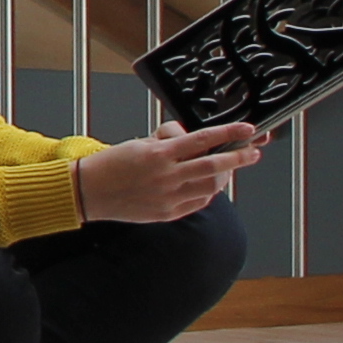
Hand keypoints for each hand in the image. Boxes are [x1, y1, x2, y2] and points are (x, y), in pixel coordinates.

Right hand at [76, 118, 262, 223]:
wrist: (90, 192)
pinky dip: (208, 192)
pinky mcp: (167, 213)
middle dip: (239, 158)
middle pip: (214, 166)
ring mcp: (169, 197)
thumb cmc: (112, 164)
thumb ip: (170, 141)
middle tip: (253, 152)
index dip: (228, 133)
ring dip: (225, 176)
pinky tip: (208, 185)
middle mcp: (167, 176)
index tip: (246, 129)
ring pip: (210, 187)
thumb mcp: (141, 143)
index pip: (203, 139)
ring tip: (229, 169)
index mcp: (159, 154)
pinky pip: (198, 202)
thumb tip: (194, 140)